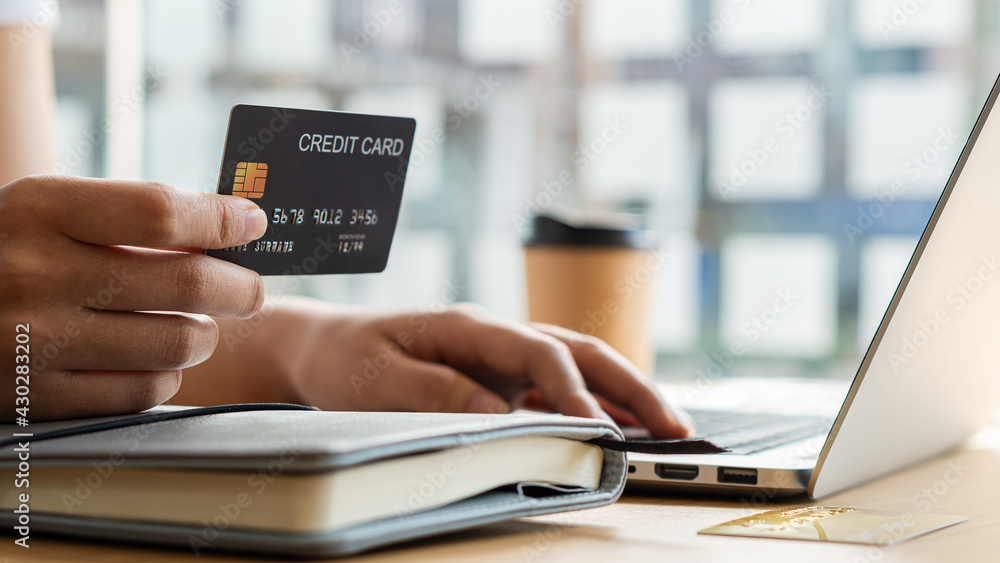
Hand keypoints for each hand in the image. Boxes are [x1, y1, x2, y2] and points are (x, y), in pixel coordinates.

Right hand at [0, 175, 267, 420]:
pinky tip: (158, 359)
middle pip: (188, 284)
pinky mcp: (38, 397)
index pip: (160, 212)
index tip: (252, 223)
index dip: (221, 219)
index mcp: (39, 210)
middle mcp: (38, 274)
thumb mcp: (42, 212)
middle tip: (250, 289)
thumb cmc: (1, 253)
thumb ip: (124, 218)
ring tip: (199, 325)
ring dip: (204, 334)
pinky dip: (167, 375)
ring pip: (177, 343)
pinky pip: (144, 391)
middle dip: (240, 287)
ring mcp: (37, 341)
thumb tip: (227, 227)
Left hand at [200, 298, 692, 438]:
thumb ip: (435, 391)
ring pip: (577, 366)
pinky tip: (619, 425)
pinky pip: (556, 387)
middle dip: (631, 385)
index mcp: (469, 325)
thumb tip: (499, 412)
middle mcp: (495, 335)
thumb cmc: (347, 358)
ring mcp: (501, 354)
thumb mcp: (376, 378)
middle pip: (578, 350)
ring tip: (667, 427)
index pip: (538, 352)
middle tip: (675, 424)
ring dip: (624, 393)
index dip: (573, 392)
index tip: (600, 429)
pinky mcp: (498, 375)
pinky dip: (593, 404)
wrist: (324, 345)